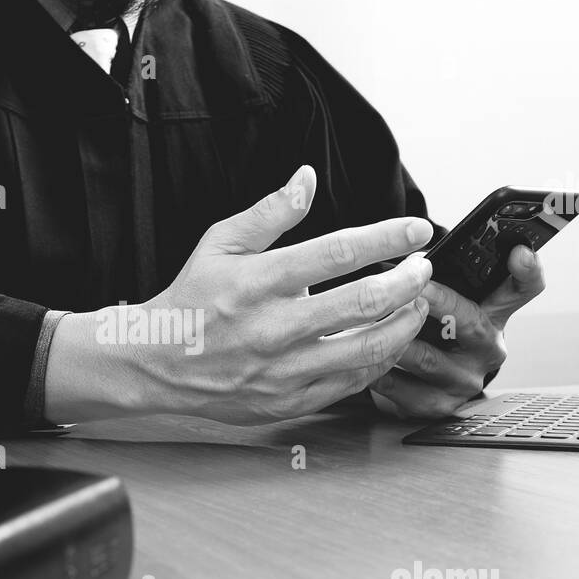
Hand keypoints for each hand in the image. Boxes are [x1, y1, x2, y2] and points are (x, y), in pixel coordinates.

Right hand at [44, 165, 434, 424]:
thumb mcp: (220, 243)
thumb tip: (307, 178)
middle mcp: (275, 327)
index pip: (339, 252)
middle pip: (365, 303)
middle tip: (423, 268)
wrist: (155, 363)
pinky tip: (387, 342)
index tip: (417, 231)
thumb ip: (270, 212)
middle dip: (408, 282)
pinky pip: (350, 383)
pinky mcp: (289, 400)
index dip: (388, 238)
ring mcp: (284, 369)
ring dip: (403, 323)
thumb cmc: (190, 300)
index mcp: (260, 281)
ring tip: (415, 305)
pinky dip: (378, 360)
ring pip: (367, 348)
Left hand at [372, 245, 545, 418]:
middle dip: (438, 302)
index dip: (527, 270)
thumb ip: (440, 277)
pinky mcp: (438, 406)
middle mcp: (489, 349)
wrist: (419, 379)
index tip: (519, 250)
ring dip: (394, 338)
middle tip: (412, 287)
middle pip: (472, 323)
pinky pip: (402, 389)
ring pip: (427, 358)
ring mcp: (465, 380)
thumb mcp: (443, 298)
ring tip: (368, 322)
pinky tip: (359, 358)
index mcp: (495, 312)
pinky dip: (377, 372)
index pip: (524, 288)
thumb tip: (414, 260)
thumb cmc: (430, 326)